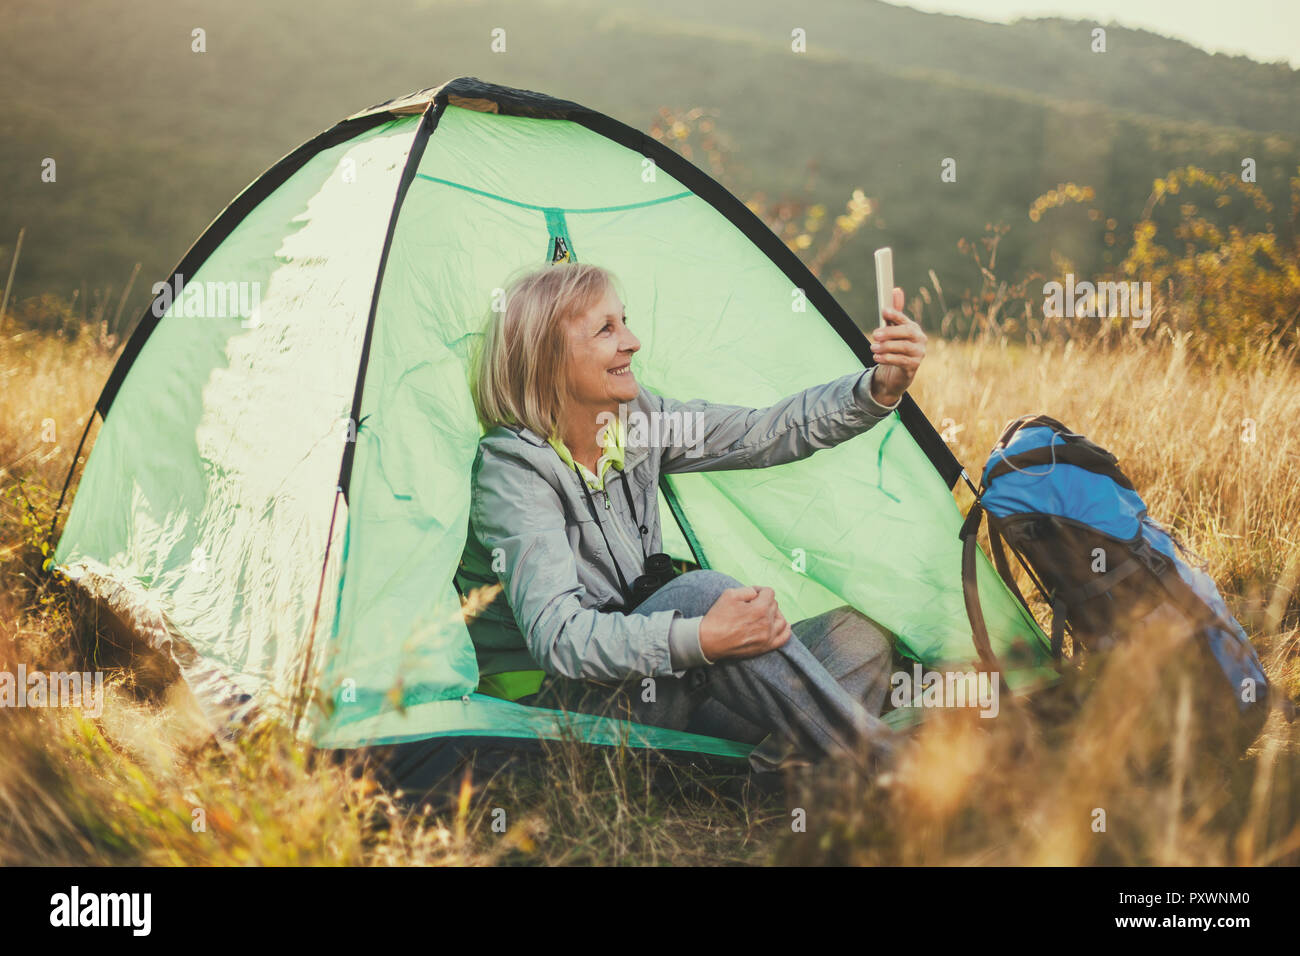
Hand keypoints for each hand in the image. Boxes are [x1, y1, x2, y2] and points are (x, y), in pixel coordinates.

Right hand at [698, 586, 791, 661]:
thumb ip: (748, 590)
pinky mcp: (765, 647)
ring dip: (774, 614)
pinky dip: (785, 630)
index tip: (751, 595)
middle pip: (775, 605)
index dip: (760, 590)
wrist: (709, 641)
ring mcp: (767, 637)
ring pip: (781, 620)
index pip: (769, 593)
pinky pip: (784, 638)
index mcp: (759, 609)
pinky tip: (781, 625)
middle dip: (764, 602)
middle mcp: (767, 623)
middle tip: (751, 605)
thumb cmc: (718, 617)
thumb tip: (757, 594)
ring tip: (764, 614)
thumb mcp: (729, 594)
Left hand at [870, 287, 925, 405]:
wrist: (896, 374)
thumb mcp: (891, 330)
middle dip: (890, 332)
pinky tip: (877, 357)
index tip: (883, 311)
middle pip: (906, 332)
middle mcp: (919, 339)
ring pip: (903, 347)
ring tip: (873, 347)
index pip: (904, 319)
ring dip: (886, 347)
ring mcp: (919, 353)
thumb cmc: (894, 348)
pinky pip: (901, 361)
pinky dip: (888, 358)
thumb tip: (896, 290)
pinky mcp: (914, 366)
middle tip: (874, 334)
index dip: (894, 314)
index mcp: (913, 328)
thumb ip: (893, 313)